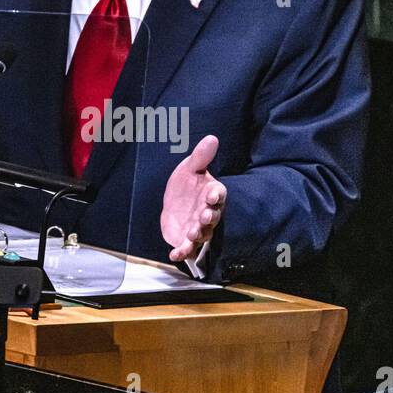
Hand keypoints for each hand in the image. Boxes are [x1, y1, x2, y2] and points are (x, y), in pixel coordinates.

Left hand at [161, 135, 226, 262]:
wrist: (174, 203)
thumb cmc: (187, 184)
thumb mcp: (190, 168)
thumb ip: (200, 157)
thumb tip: (211, 138)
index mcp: (211, 193)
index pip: (218, 194)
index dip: (216, 195)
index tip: (212, 195)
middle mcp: (208, 212)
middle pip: (213, 217)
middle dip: (209, 217)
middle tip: (204, 216)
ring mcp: (198, 228)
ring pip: (202, 234)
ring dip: (198, 235)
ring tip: (191, 233)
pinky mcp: (186, 240)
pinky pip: (187, 248)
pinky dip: (182, 252)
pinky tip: (174, 254)